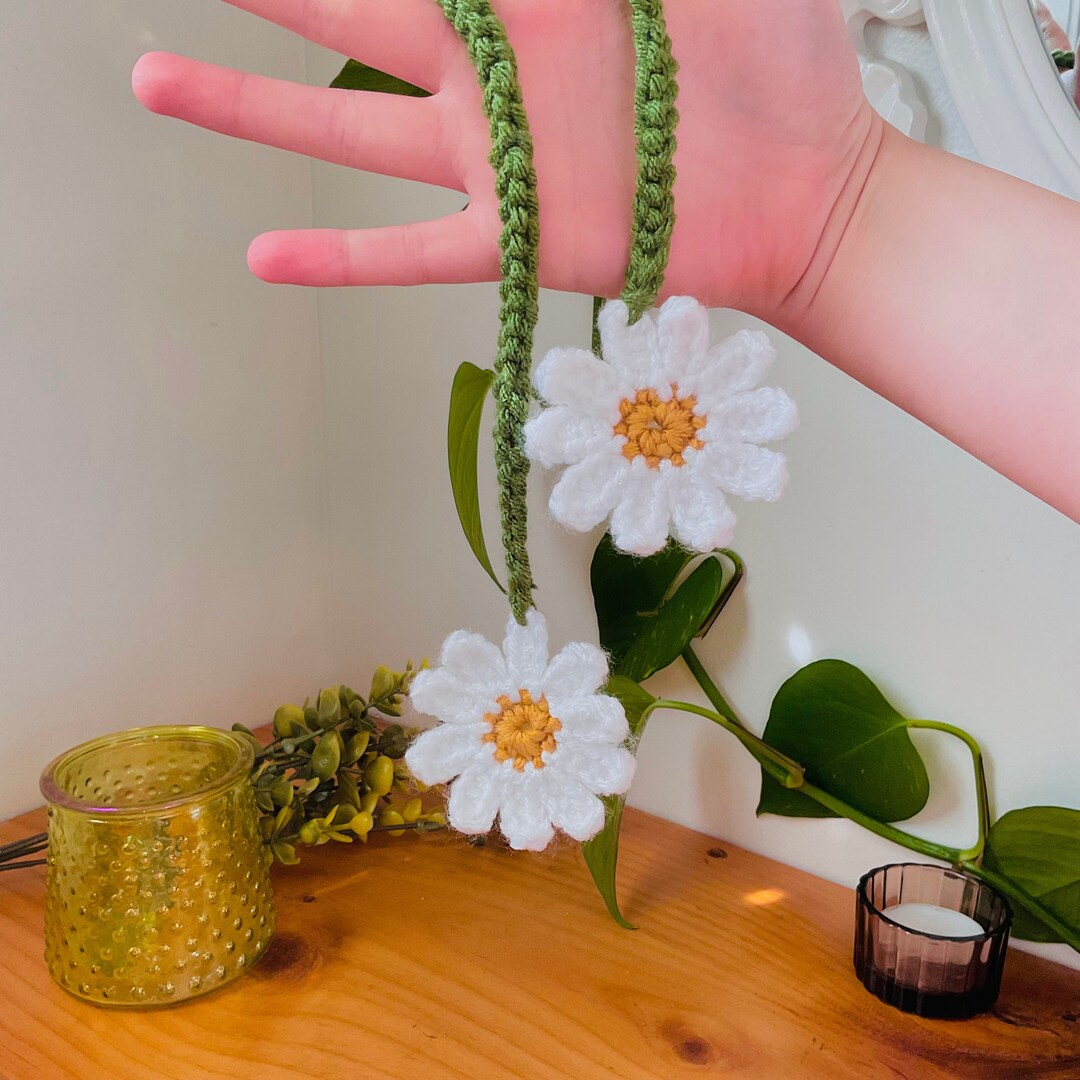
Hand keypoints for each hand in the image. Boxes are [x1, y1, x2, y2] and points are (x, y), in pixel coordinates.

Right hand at [132, 0, 878, 318]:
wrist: (810, 192)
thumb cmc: (785, 58)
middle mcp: (492, 67)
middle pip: (349, 15)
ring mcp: (496, 159)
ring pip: (348, 131)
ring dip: (250, 111)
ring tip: (154, 81)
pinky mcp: (518, 240)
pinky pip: (411, 252)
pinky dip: (338, 259)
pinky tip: (260, 258)